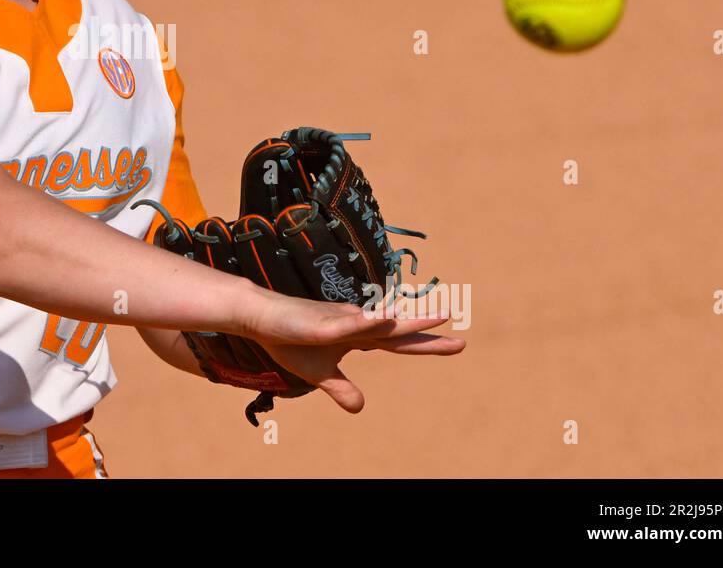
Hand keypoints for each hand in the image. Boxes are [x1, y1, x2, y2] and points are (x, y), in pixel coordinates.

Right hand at [245, 291, 465, 413]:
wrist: (260, 318)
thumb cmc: (289, 341)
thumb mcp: (317, 375)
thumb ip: (341, 388)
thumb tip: (361, 408)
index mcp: (359, 336)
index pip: (399, 343)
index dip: (427, 344)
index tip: (457, 344)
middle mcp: (357, 324)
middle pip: (399, 332)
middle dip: (430, 334)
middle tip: (461, 340)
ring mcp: (342, 322)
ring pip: (381, 324)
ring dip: (408, 322)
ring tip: (439, 315)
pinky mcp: (324, 324)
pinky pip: (350, 326)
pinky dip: (369, 323)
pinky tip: (386, 320)